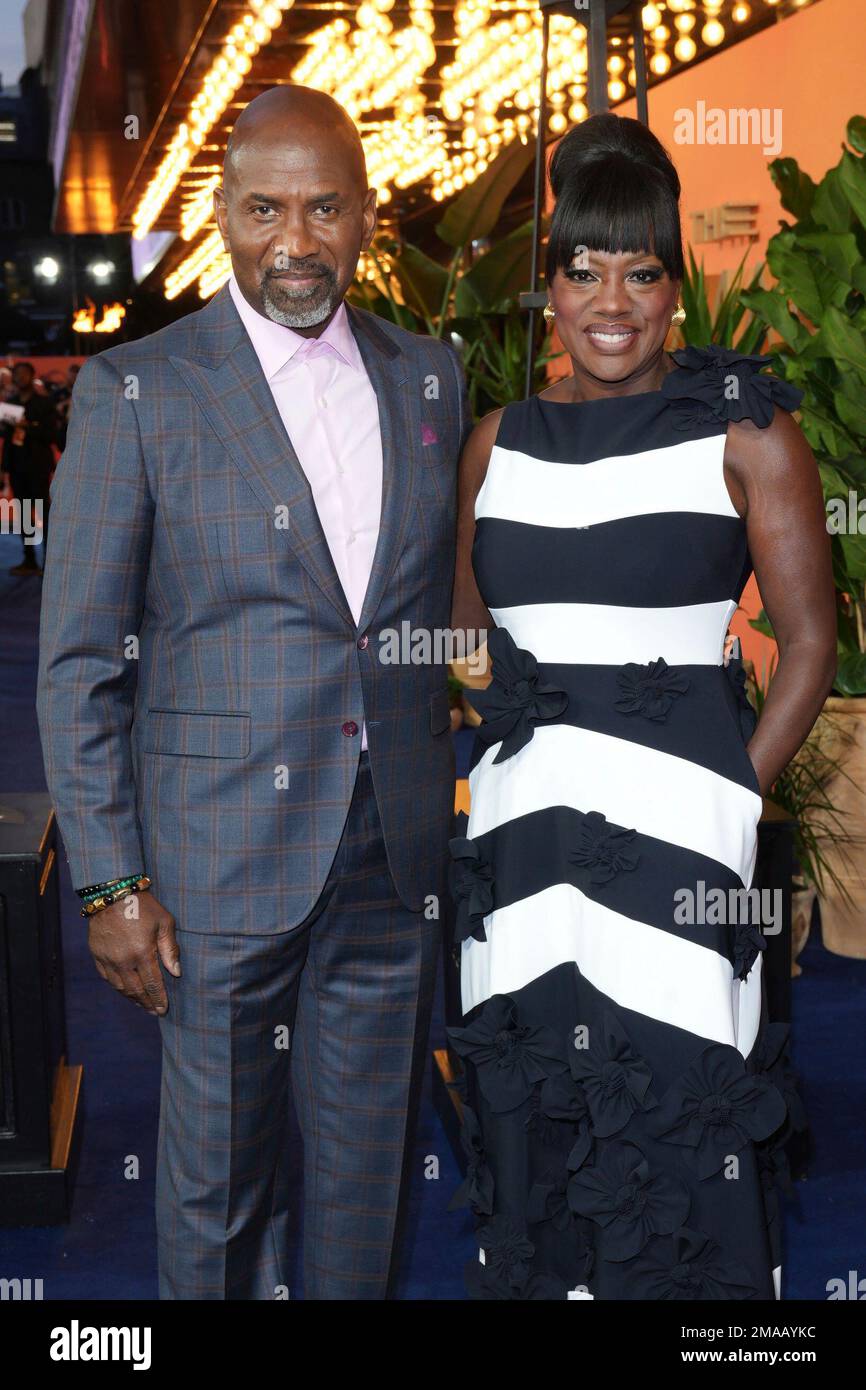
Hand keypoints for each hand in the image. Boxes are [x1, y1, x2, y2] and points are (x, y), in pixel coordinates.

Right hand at [88, 891, 180, 1014]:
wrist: (111, 894)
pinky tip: (124, 990)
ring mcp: (108, 959)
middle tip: (154, 1012)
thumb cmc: (143, 906)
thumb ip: (170, 948)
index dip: (158, 999)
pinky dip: (117, 987)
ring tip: (142, 1004)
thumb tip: (176, 972)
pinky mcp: (97, 955)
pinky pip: (107, 978)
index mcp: (143, 953)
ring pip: (120, 987)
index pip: (152, 984)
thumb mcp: (164, 922)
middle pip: (136, 990)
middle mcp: (124, 961)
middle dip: (146, 1003)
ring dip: (132, 998)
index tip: (164, 1010)